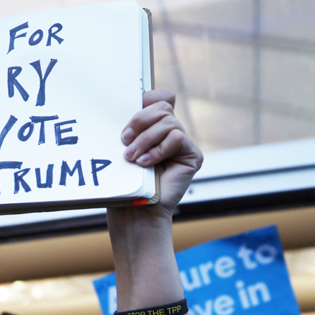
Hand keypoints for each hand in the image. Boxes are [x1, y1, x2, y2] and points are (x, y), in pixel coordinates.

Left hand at [118, 89, 202, 219]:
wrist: (134, 215)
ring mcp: (182, 145)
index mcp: (154, 129)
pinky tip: (144, 164)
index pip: (157, 99)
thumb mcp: (121, 150)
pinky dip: (158, 150)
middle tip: (124, 140)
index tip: (126, 112)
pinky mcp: (192, 156)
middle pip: (162, 106)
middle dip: (139, 120)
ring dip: (145, 139)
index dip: (145, 99)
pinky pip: (177, 137)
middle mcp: (170, 135)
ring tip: (131, 158)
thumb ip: (130, 127)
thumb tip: (131, 102)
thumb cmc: (124, 186)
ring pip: (168, 121)